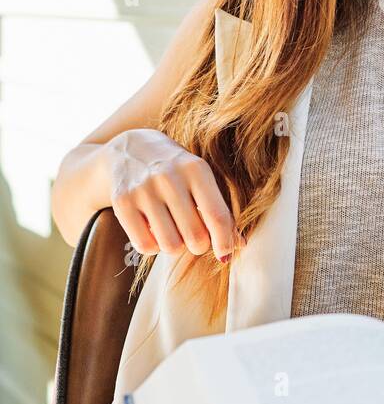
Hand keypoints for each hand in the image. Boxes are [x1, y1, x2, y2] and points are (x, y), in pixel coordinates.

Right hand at [103, 128, 241, 262]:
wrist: (129, 150)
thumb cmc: (176, 170)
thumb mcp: (200, 179)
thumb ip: (219, 209)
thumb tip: (240, 245)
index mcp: (195, 169)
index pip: (217, 216)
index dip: (225, 242)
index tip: (225, 253)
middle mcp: (169, 177)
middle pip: (195, 236)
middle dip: (199, 245)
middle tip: (195, 238)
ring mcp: (143, 189)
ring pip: (170, 245)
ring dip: (175, 246)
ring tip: (173, 231)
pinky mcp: (122, 202)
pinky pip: (145, 246)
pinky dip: (153, 247)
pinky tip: (153, 231)